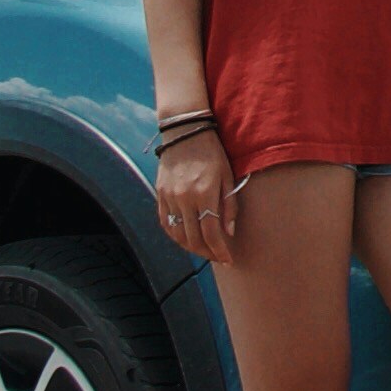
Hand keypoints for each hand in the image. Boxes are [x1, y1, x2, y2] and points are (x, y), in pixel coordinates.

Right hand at [152, 125, 234, 260]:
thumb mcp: (228, 176)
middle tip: (218, 258)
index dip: (220, 251)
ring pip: (178, 234)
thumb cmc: (212, 152)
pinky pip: (165, 223)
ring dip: (191, 248)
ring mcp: (169, 197)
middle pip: (193, 239)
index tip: (228, 260)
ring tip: (204, 250)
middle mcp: (184, 198)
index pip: (211, 233)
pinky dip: (175, 236)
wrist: (185, 131)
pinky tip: (186, 239)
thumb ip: (229, 205)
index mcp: (204, 193)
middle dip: (207, 253)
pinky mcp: (160, 194)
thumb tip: (229, 233)